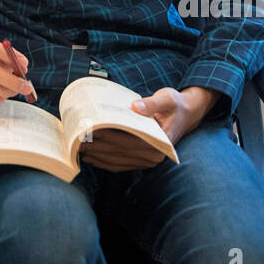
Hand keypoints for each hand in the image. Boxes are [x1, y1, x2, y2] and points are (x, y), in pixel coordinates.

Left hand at [78, 86, 208, 171]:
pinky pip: (120, 164)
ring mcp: (147, 160)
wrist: (186, 114)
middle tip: (77, 141)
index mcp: (160, 144)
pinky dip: (104, 161)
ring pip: (117, 162)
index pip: (129, 143)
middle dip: (97, 148)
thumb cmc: (175, 105)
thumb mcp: (167, 99)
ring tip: (78, 149)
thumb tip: (135, 107)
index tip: (93, 132)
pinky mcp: (141, 159)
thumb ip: (152, 103)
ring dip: (97, 157)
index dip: (110, 138)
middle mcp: (153, 156)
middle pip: (120, 154)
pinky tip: (91, 156)